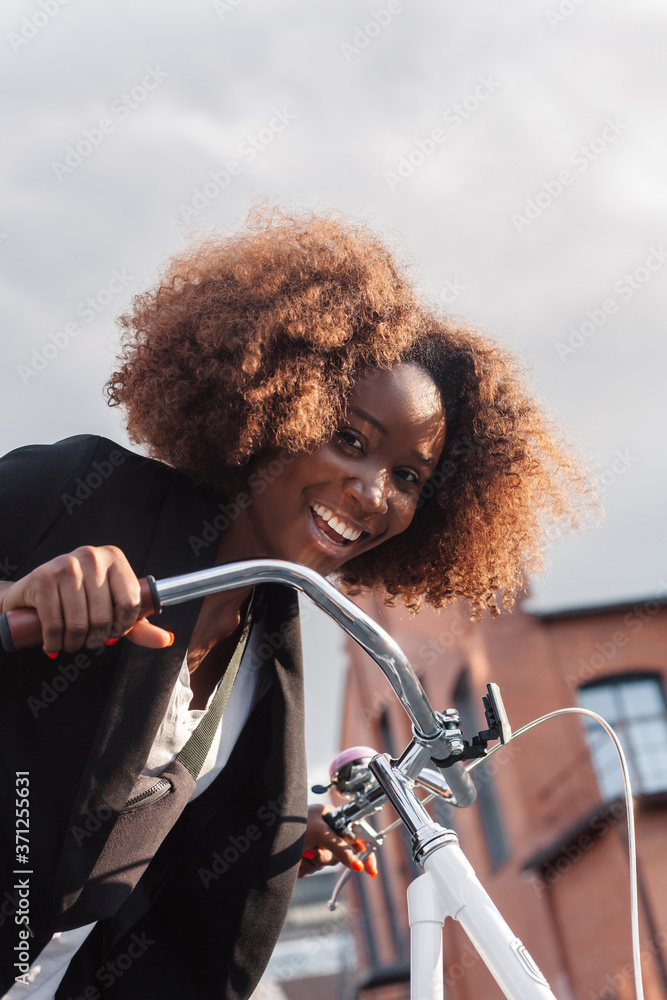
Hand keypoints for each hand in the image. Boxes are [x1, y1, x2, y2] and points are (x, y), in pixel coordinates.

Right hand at [0, 545, 173, 654]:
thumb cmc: (80, 600)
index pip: (131, 603)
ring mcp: (65, 565)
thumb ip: (140, 624)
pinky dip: (54, 642)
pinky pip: (54, 624)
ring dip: (75, 644)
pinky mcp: (42, 578)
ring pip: (80, 623)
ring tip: (71, 643)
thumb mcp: (113, 608)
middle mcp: (91, 556)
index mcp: (114, 558)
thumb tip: (166, 640)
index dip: (123, 627)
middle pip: (105, 616)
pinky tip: (53, 644)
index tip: (112, 632)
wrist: (33, 591)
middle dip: (96, 640)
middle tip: (88, 642)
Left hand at [298, 803, 377, 877]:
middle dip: (325, 857)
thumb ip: (341, 848)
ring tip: (300, 853)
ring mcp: (315, 843)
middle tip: (312, 851)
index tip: (371, 871)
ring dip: (312, 863)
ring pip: (326, 863)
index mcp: (331, 817)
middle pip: (339, 854)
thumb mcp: (320, 834)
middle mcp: (325, 829)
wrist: (265, 838)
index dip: (365, 854)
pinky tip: (295, 861)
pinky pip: (313, 869)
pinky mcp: (306, 855)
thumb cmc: (291, 825)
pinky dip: (304, 868)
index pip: (355, 837)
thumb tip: (359, 865)